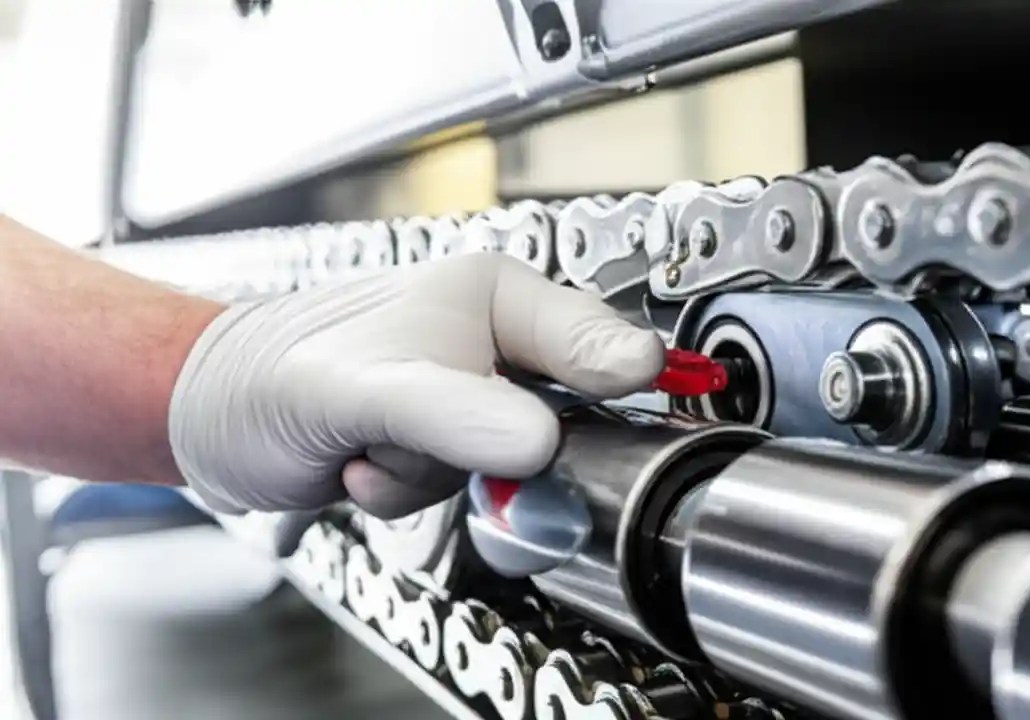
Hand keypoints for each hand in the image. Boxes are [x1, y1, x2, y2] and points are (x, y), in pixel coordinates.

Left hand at [168, 254, 664, 517]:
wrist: (209, 417)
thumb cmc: (273, 370)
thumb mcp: (369, 388)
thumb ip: (459, 413)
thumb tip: (541, 443)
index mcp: (488, 294)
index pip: (587, 333)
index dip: (626, 366)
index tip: (662, 385)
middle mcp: (485, 342)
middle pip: (556, 413)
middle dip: (491, 449)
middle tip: (444, 449)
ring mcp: (464, 396)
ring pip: (502, 465)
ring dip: (429, 473)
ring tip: (371, 444)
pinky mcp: (438, 443)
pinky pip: (459, 489)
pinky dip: (407, 491)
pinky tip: (363, 463)